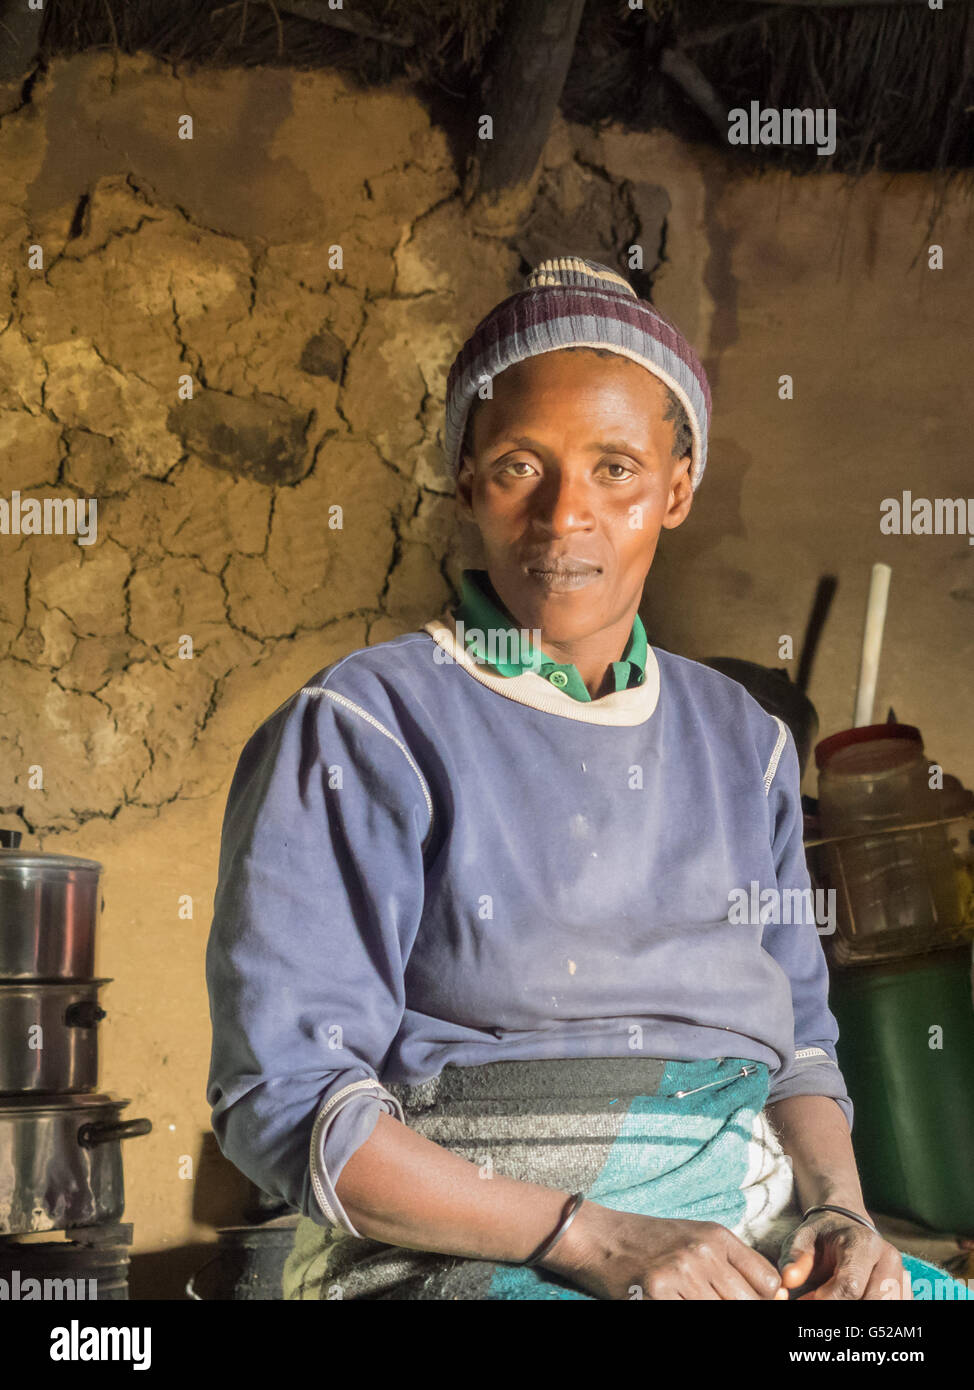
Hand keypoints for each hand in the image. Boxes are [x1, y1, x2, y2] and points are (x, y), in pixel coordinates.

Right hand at [540, 1202, 784, 1299]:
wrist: (600, 1237)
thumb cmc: (649, 1240)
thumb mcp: (695, 1238)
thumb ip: (729, 1263)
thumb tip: (771, 1295)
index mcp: (718, 1235)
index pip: (768, 1281)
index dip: (765, 1299)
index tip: (748, 1301)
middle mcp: (704, 1252)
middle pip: (748, 1303)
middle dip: (736, 1310)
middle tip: (710, 1301)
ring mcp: (682, 1273)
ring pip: (721, 1312)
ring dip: (710, 1312)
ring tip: (688, 1300)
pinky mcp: (659, 1292)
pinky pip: (691, 1318)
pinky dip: (685, 1313)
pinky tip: (672, 1303)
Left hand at [776, 1209, 910, 1299]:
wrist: (847, 1226)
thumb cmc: (822, 1235)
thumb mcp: (801, 1237)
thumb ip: (794, 1257)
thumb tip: (788, 1280)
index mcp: (864, 1243)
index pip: (851, 1285)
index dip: (829, 1300)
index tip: (810, 1299)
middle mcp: (888, 1259)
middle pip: (872, 1302)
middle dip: (843, 1308)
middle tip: (818, 1300)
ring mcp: (901, 1276)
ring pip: (885, 1308)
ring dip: (856, 1311)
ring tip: (831, 1298)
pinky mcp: (904, 1290)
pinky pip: (893, 1310)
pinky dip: (868, 1312)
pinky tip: (849, 1301)